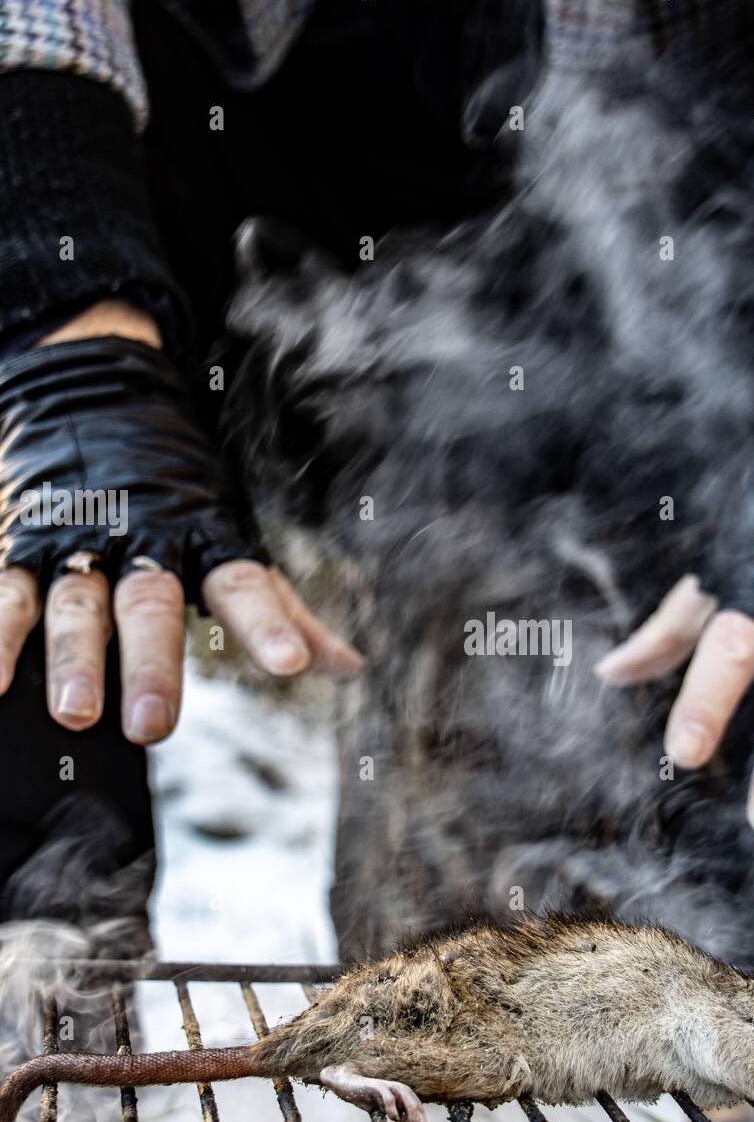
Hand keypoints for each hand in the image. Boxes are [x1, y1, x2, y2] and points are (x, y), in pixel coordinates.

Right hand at [0, 305, 361, 743]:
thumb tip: (351, 669)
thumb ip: (284, 611)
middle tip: (153, 727)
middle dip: (153, 664)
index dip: (267, 625)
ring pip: (75, 600)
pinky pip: (5, 589)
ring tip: (77, 713)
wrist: (95, 394)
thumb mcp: (233, 540)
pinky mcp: (21, 540)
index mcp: (205, 539)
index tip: (288, 665)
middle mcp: (144, 540)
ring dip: (74, 658)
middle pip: (150, 603)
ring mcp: (79, 539)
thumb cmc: (178, 492)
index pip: (244, 584)